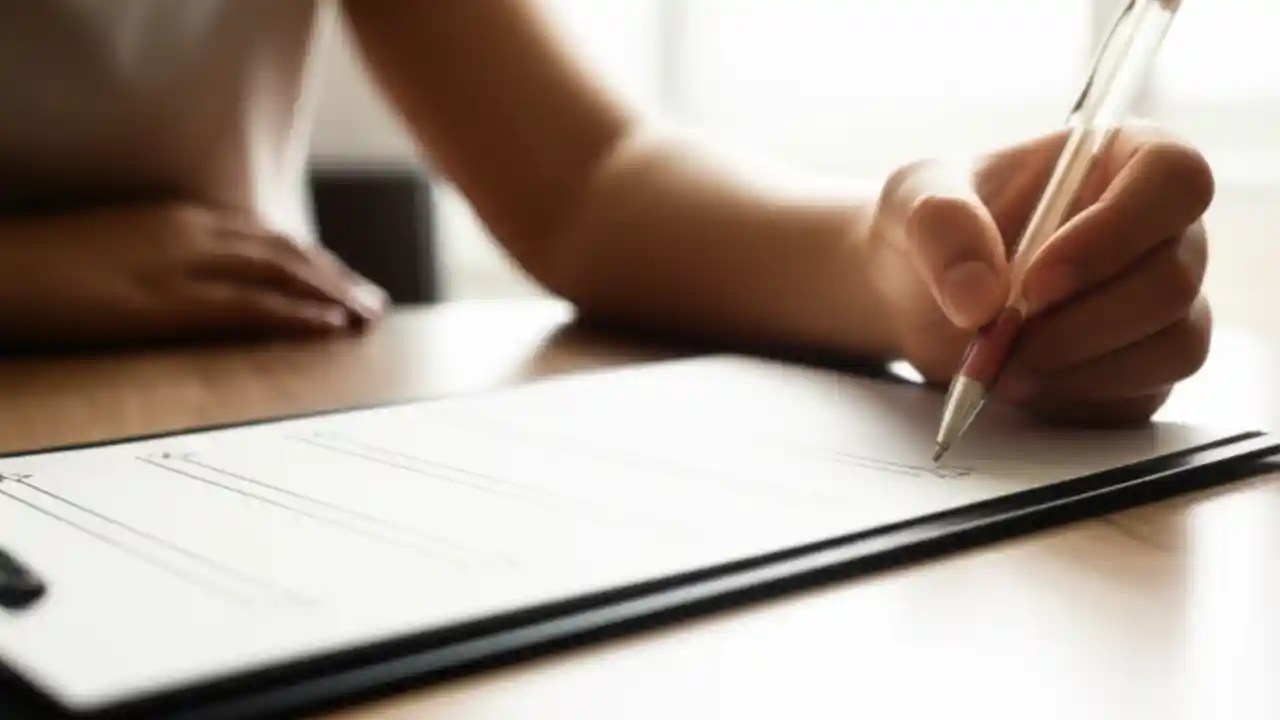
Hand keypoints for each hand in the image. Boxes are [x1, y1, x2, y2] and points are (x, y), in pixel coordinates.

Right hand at [0, 202, 388, 347]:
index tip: (343, 281)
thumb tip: (211, 285)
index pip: (265, 237)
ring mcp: (179, 265)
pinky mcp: (165, 303)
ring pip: (279, 274)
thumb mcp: (124, 252)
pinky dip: (296, 315)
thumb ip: (172, 260)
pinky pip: (248, 308)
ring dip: (332, 295)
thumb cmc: (49, 267)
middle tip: (373, 302)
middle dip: (335, 277)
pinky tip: (329, 327)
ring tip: (368, 316)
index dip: (312, 260)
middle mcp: (189, 233)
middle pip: (284, 251)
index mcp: (178, 219)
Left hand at [865, 124, 1213, 424]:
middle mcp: (1163, 231)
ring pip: (1173, 345)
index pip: (1174, 178)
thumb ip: (941, 225)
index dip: (1115, 233)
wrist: (920, 293)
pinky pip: (1142, 395)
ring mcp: (1163, 305)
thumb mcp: (914, 199)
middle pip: (1173, 280)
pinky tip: (1019, 384)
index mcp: (1125, 159)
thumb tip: (980, 300)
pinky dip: (1075, 399)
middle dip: (1079, 323)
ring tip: (1000, 366)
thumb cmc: (936, 226)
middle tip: (1001, 339)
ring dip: (1078, 367)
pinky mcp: (1145, 370)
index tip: (1035, 280)